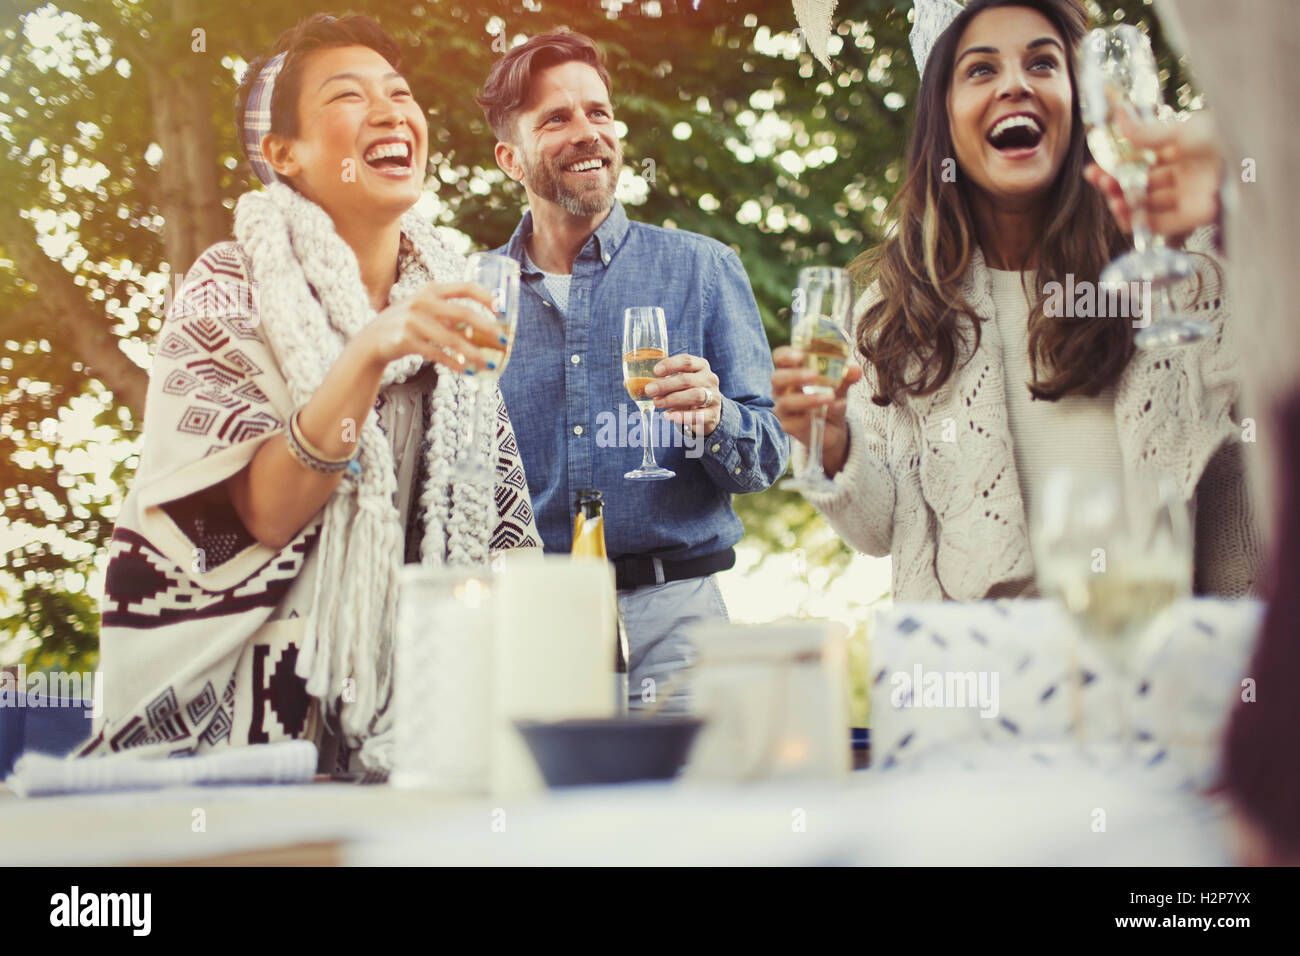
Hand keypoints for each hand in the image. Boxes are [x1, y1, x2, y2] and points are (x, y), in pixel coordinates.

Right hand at [355, 281, 504, 372]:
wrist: (373, 340)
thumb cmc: (407, 324)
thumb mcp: (427, 310)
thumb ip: (450, 313)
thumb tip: (486, 328)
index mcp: (431, 290)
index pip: (464, 287)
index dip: (485, 296)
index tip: (501, 309)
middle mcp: (422, 302)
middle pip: (462, 313)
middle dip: (487, 328)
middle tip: (503, 341)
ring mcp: (413, 320)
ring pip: (452, 339)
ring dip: (473, 353)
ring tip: (488, 364)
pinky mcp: (406, 340)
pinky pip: (437, 354)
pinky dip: (454, 364)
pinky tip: (467, 371)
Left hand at [643, 353, 722, 436]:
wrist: (709, 413)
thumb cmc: (687, 392)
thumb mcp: (677, 383)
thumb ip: (658, 380)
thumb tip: (627, 383)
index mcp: (700, 366)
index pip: (686, 361)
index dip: (670, 365)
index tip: (655, 371)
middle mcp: (709, 379)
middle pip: (687, 379)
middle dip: (666, 385)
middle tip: (649, 390)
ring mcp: (714, 396)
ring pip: (695, 395)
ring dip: (673, 399)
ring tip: (657, 404)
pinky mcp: (713, 414)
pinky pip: (700, 415)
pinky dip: (683, 417)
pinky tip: (669, 416)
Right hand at [771, 345, 862, 475]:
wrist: (834, 426)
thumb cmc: (830, 396)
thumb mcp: (841, 384)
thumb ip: (846, 376)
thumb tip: (856, 370)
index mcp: (791, 370)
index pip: (780, 358)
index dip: (786, 355)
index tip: (801, 355)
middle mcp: (782, 388)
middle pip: (777, 378)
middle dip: (795, 375)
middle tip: (814, 375)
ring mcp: (783, 408)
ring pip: (786, 402)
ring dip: (808, 399)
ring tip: (829, 397)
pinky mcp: (788, 426)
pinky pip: (794, 422)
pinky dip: (810, 417)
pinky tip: (825, 414)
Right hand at [1084, 109, 1222, 245]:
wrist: (1247, 160)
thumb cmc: (1220, 138)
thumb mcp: (1178, 130)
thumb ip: (1146, 131)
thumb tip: (1118, 113)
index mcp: (1180, 154)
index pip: (1141, 164)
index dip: (1117, 167)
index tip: (1096, 167)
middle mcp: (1182, 178)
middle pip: (1140, 186)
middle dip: (1115, 185)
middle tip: (1099, 180)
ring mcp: (1186, 198)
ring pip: (1146, 206)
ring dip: (1123, 203)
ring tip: (1111, 197)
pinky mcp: (1190, 217)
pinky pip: (1159, 224)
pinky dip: (1138, 221)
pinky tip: (1123, 211)